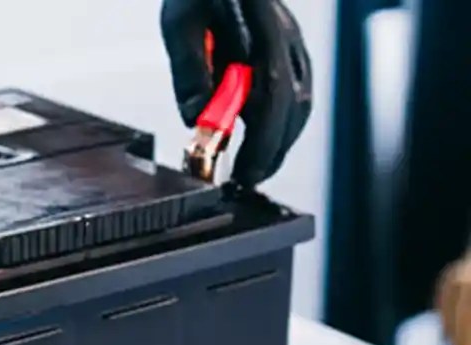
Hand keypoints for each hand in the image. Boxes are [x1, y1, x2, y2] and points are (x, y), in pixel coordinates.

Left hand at [161, 0, 312, 186]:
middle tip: (246, 181)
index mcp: (260, 27)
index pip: (273, 92)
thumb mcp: (181, 25)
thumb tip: (195, 117)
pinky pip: (298, 96)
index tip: (243, 170)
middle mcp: (285, 36)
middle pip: (294, 105)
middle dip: (271, 151)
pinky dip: (282, 127)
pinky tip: (262, 146)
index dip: (262, 138)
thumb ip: (189, 69)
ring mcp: (293, 44)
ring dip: (279, 143)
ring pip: (301, 104)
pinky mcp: (291, 53)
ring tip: (252, 171)